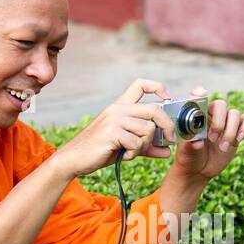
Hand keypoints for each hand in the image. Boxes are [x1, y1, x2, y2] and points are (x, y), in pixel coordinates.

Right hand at [53, 77, 176, 178]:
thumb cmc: (100, 150)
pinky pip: (137, 143)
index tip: (168, 99)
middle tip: (170, 140)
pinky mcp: (112, 132)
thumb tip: (167, 151)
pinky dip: (134, 154)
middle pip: (154, 110)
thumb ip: (146, 145)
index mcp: (120, 106)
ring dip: (144, 145)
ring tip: (131, 151)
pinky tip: (123, 156)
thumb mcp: (126, 145)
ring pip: (148, 129)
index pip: (141, 85)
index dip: (158, 88)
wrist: (74, 159)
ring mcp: (114, 119)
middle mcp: (118, 108)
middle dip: (167, 126)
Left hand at [171, 86, 243, 183]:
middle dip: (219, 122)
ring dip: (230, 131)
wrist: (199, 170)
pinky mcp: (237, 131)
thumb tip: (198, 142)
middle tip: (212, 139)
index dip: (200, 93)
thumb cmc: (188, 157)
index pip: (198, 97)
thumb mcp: (185, 152)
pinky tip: (239, 139)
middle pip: (221, 105)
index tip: (201, 95)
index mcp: (196, 115)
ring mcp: (226, 122)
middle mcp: (211, 115)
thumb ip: (190, 145)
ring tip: (223, 148)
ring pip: (235, 113)